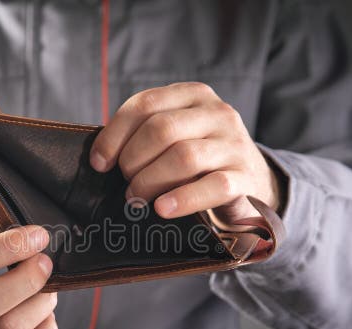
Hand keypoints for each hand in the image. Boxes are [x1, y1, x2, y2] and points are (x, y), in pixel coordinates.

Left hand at [90, 82, 282, 224]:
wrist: (252, 184)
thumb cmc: (199, 162)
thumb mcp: (175, 136)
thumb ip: (144, 134)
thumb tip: (100, 157)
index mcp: (194, 95)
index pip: (144, 105)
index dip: (114, 136)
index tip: (99, 164)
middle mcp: (218, 113)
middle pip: (161, 130)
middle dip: (132, 160)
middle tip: (125, 183)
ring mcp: (234, 144)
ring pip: (183, 156)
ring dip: (150, 181)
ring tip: (137, 198)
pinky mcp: (246, 178)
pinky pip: (212, 186)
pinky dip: (182, 199)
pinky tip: (163, 209)